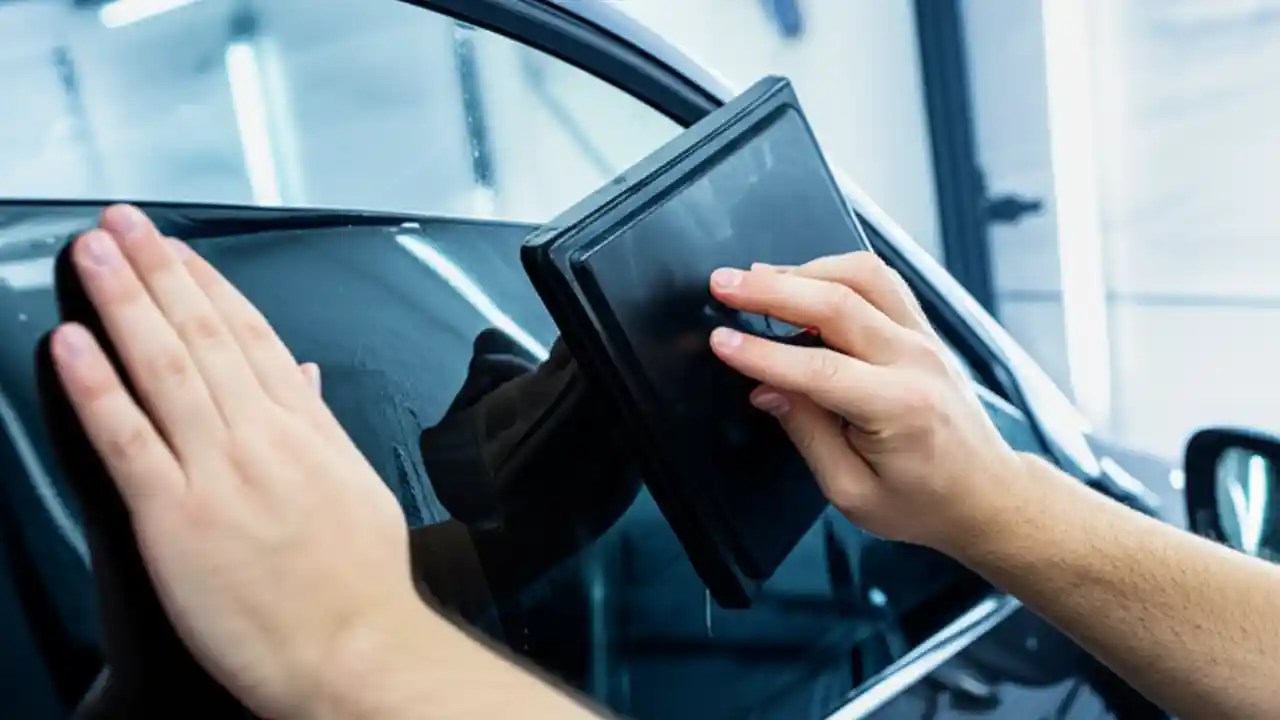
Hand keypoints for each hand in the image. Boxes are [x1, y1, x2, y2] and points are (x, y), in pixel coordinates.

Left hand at [49, 206, 429, 718]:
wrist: (358, 650)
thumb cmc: (360, 582)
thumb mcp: (353, 487)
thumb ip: (321, 425)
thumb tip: (304, 375)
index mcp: (308, 428)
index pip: (252, 337)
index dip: (208, 286)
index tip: (177, 250)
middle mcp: (264, 437)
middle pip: (203, 337)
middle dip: (159, 272)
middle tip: (123, 223)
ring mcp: (220, 474)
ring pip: (165, 370)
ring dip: (125, 304)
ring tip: (94, 255)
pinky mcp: (178, 518)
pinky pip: (129, 440)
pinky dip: (98, 387)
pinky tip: (72, 346)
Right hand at [708, 252, 1023, 552]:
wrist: (987, 494)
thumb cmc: (924, 502)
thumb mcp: (853, 492)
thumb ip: (807, 434)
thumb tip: (765, 389)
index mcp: (899, 408)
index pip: (818, 369)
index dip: (762, 353)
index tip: (720, 340)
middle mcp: (915, 362)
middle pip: (838, 303)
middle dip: (772, 289)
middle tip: (724, 285)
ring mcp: (924, 338)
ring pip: (863, 275)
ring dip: (805, 270)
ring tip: (758, 278)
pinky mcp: (923, 330)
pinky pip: (880, 281)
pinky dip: (836, 271)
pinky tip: (804, 281)